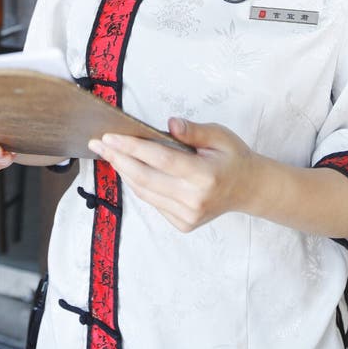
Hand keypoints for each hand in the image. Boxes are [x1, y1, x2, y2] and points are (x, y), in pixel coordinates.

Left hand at [88, 118, 254, 231]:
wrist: (248, 188)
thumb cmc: (232, 157)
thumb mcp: (220, 135)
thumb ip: (194, 130)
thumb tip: (170, 124)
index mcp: (205, 175)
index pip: (161, 159)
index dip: (132, 148)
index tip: (110, 137)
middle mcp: (195, 199)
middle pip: (145, 178)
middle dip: (118, 159)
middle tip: (99, 144)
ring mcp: (188, 215)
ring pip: (144, 192)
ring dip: (124, 171)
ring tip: (109, 153)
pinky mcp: (183, 224)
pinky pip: (152, 201)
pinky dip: (137, 184)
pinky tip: (129, 169)